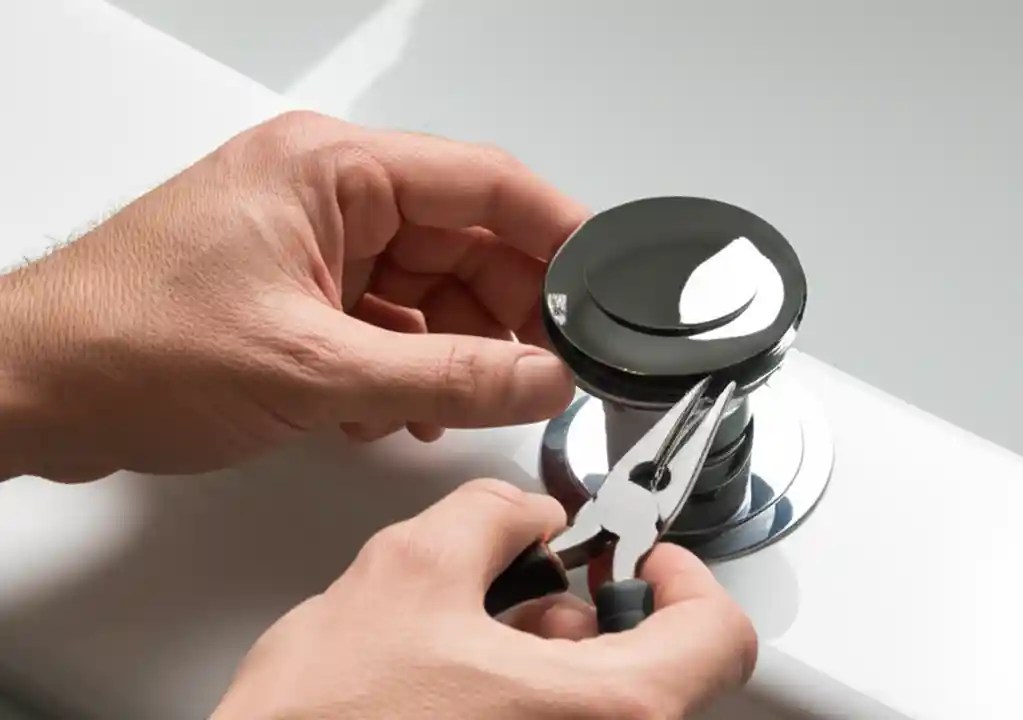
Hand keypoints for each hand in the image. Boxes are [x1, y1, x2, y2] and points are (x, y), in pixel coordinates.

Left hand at [0, 111, 585, 480]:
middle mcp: (329, 195)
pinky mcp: (299, 292)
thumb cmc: (128, 343)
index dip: (558, 236)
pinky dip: (403, 370)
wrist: (32, 389)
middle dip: (503, 317)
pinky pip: (387, 322)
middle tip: (538, 376)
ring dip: (449, 356)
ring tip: (448, 409)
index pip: (485, 183)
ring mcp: (314, 244)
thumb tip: (540, 380)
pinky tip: (392, 414)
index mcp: (334, 170)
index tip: (600, 289)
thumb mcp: (313, 369)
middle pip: (464, 243)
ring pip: (430, 292)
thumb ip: (446, 377)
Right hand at [211, 479, 757, 718]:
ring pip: (604, 708)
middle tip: (531, 596)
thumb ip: (491, 518)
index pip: (721, 639)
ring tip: (471, 649)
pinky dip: (528, 704)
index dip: (685, 580)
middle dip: (592, 617)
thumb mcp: (409, 573)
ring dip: (552, 662)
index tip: (641, 559)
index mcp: (608, 714)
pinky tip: (456, 691)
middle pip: (658, 672)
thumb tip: (521, 514)